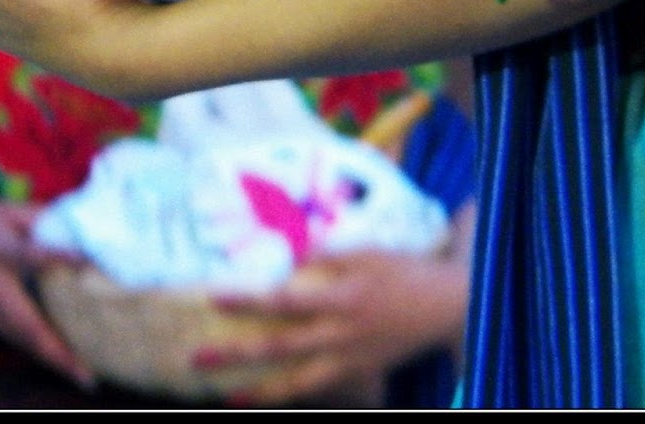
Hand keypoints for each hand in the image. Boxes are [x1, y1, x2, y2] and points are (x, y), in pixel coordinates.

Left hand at [192, 244, 469, 406]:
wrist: (447, 307)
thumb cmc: (405, 270)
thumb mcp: (367, 252)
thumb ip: (326, 252)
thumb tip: (289, 251)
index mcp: (341, 298)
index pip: (284, 300)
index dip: (248, 301)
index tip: (213, 298)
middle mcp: (340, 335)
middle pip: (279, 347)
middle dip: (236, 354)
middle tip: (197, 357)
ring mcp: (349, 360)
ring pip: (297, 381)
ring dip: (260, 389)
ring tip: (227, 395)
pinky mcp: (359, 373)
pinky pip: (319, 387)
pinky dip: (292, 393)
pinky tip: (269, 394)